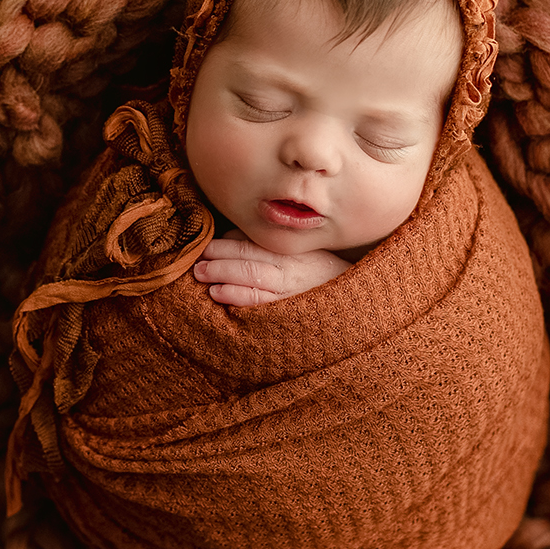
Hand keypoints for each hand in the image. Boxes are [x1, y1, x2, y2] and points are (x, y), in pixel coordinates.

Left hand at [192, 237, 350, 306]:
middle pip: (249, 258)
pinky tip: (220, 295)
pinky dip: (238, 298)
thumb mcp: (299, 251)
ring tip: (203, 277)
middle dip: (220, 258)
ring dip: (224, 276)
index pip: (254, 243)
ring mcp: (289, 289)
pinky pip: (261, 303)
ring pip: (252, 278)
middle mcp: (289, 267)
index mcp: (290, 250)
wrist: (353, 301)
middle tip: (197, 261)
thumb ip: (268, 244)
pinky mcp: (288, 311)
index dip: (227, 244)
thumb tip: (232, 237)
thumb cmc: (319, 272)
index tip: (205, 246)